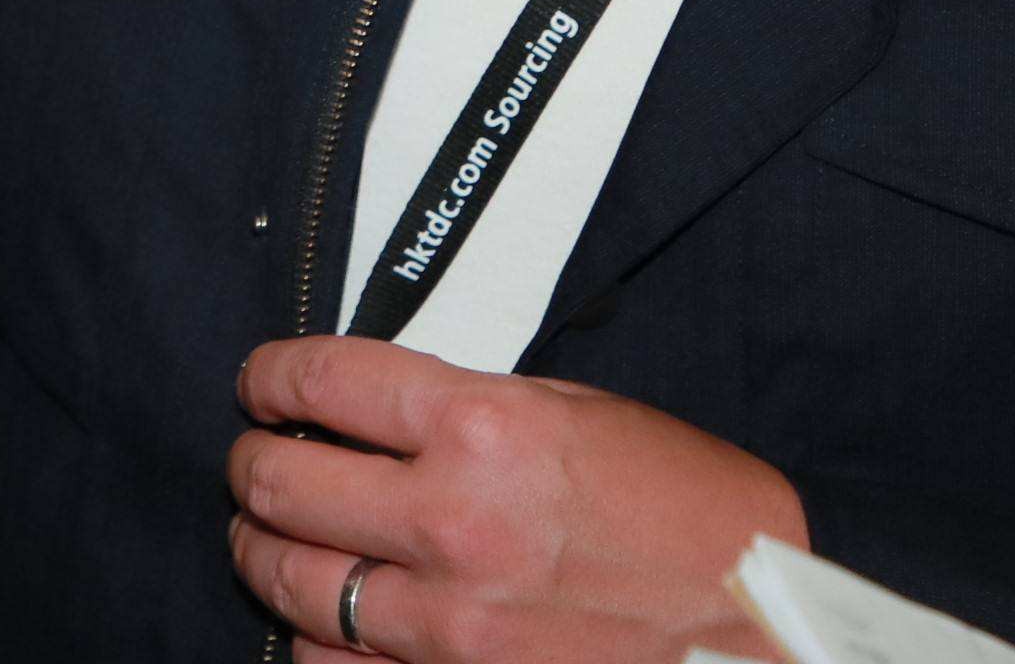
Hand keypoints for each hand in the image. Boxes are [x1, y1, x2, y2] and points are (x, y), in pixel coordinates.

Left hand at [228, 340, 799, 661]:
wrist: (762, 628)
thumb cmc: (690, 514)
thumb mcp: (582, 415)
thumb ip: (472, 407)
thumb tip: (378, 409)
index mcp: (485, 427)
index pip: (323, 382)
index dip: (271, 377)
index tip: (262, 385)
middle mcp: (453, 521)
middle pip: (282, 484)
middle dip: (252, 465)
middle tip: (257, 459)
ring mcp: (450, 621)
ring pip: (291, 582)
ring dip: (264, 551)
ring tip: (270, 536)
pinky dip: (314, 639)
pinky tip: (323, 618)